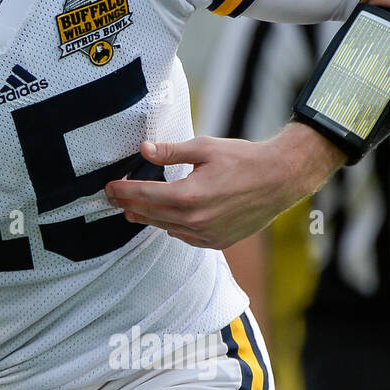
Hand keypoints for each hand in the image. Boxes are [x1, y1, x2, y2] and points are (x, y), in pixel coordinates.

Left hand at [103, 124, 344, 249]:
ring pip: (167, 227)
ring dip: (148, 218)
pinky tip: (166, 220)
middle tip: (113, 198)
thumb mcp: (204, 148)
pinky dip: (173, 227)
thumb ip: (172, 152)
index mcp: (188, 195)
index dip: (123, 191)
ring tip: (132, 211)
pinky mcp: (218, 242)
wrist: (281, 180)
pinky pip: (186, 236)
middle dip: (129, 204)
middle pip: (150, 214)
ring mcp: (207, 234)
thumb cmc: (243, 159)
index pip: (144, 195)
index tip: (108, 187)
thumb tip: (144, 149)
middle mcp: (195, 219)